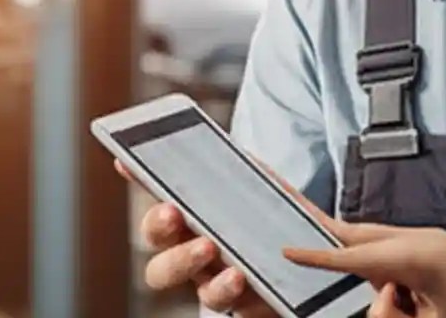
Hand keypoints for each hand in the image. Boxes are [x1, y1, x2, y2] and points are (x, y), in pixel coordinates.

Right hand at [116, 159, 280, 316]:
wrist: (320, 260)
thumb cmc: (284, 223)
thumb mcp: (267, 188)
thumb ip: (243, 170)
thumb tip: (218, 144)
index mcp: (197, 223)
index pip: (159, 204)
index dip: (139, 181)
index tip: (126, 162)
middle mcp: (198, 255)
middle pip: (157, 247)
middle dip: (158, 228)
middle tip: (172, 213)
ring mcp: (218, 282)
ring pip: (186, 283)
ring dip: (189, 262)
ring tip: (209, 247)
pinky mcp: (246, 305)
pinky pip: (226, 305)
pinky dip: (226, 289)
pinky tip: (238, 276)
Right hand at [283, 223, 445, 317]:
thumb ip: (389, 313)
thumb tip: (378, 292)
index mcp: (424, 258)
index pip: (357, 257)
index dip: (318, 256)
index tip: (286, 250)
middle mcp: (426, 240)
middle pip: (359, 234)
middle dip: (321, 227)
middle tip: (283, 199)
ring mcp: (430, 241)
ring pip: (370, 240)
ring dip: (343, 246)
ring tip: (317, 237)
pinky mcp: (430, 250)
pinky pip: (386, 251)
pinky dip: (364, 255)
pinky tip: (350, 261)